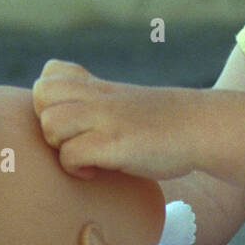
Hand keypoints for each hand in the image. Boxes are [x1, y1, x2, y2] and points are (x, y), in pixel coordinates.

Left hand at [32, 59, 199, 182]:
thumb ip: (97, 104)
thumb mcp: (125, 103)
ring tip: (85, 156)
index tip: (73, 120)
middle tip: (73, 139)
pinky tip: (97, 170)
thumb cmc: (164, 124)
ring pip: (51, 123)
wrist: (202, 127)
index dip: (52, 100)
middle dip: (48, 122)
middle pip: (41, 94)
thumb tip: (66, 125)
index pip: (49, 74)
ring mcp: (107, 118)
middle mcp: (99, 97)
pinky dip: (76, 168)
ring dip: (60, 146)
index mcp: (100, 87)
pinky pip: (71, 154)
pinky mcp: (115, 143)